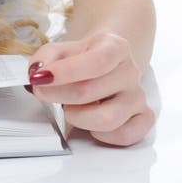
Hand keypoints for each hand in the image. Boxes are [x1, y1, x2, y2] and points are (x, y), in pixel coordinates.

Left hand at [25, 31, 155, 146]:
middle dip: (59, 95)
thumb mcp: (63, 50)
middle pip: (93, 91)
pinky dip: (102, 134)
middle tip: (43, 92)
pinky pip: (125, 135)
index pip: (97, 61)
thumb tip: (37, 72)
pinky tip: (91, 123)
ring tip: (70, 108)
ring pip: (108, 119)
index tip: (41, 78)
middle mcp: (131, 71)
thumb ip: (46, 57)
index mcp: (116, 47)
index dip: (67, 72)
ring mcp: (138, 96)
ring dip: (78, 117)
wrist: (107, 62)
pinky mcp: (143, 117)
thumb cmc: (84, 58)